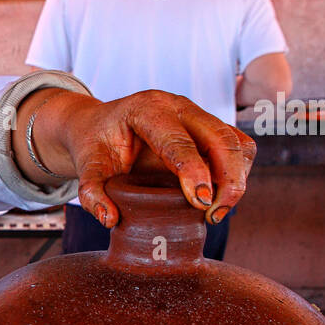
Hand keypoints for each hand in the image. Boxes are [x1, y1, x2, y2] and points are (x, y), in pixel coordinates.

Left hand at [15, 89, 255, 227]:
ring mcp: (198, 113)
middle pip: (220, 138)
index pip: (179, 140)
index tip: (201, 203)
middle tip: (214, 215)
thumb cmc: (96, 145)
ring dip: (236, 178)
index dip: (194, 171)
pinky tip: (220, 198)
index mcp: (147, 109)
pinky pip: (237, 146)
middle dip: (227, 179)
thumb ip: (90, 194)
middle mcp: (178, 106)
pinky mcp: (209, 127)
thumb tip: (110, 219)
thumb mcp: (86, 167)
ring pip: (236, 142)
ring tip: (216, 212)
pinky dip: (237, 173)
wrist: (101, 124)